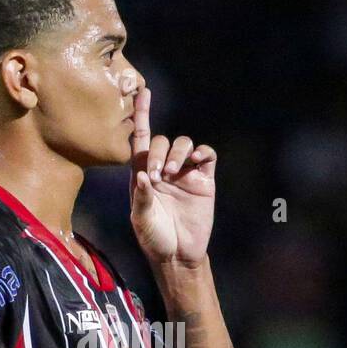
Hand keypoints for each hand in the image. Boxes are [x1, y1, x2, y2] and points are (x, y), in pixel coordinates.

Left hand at [129, 87, 216, 266]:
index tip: (142, 92)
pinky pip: (206, 155)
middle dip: (158, 153)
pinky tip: (195, 160)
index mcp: (143, 173)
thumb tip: (142, 176)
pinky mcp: (204, 180)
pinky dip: (201, 152)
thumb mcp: (141, 220)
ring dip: (177, 153)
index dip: (142, 114)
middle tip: (157, 176)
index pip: (141, 138)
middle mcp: (164, 168)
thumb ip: (141, 198)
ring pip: (183, 144)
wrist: (178, 255)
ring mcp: (185, 173)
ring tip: (172, 174)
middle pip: (162, 141)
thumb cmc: (154, 239)